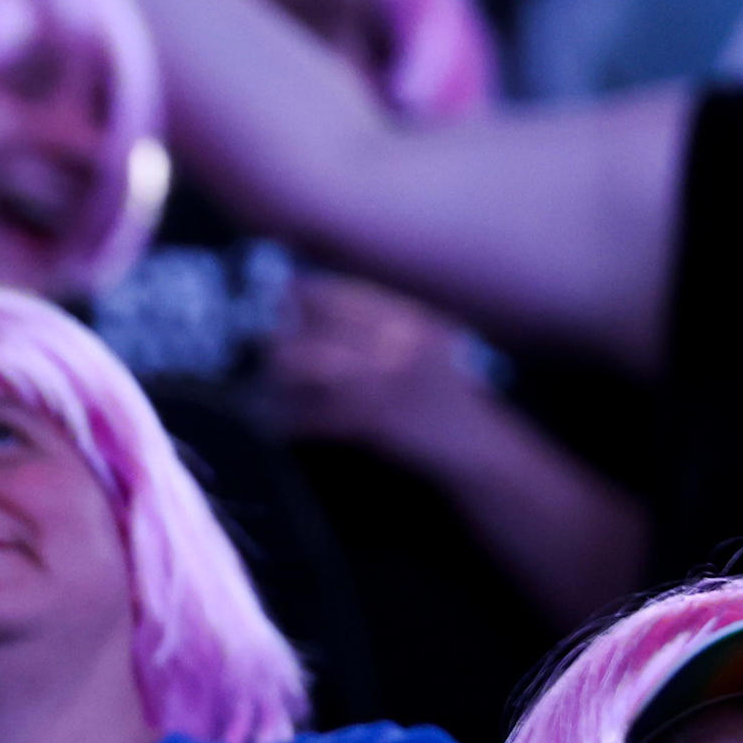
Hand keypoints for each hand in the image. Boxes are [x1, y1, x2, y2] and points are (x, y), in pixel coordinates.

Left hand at [263, 274, 481, 453]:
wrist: (482, 449)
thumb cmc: (451, 401)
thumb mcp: (430, 345)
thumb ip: (386, 323)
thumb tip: (323, 311)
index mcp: (407, 316)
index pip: (336, 292)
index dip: (297, 294)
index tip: (274, 300)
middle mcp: (394, 338)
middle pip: (312, 324)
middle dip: (279, 339)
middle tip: (263, 352)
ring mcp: (385, 377)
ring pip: (305, 366)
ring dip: (276, 380)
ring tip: (260, 392)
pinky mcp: (376, 417)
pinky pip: (315, 415)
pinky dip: (291, 422)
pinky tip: (279, 427)